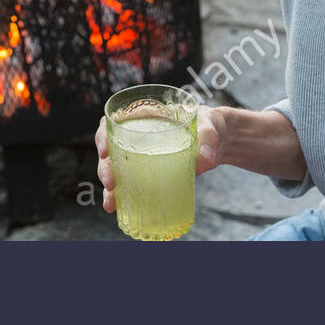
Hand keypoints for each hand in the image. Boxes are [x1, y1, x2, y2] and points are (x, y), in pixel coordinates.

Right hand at [95, 105, 224, 213]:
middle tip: (111, 183)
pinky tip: (117, 207)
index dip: (104, 134)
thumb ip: (209, 137)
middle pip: (111, 148)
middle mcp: (140, 136)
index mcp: (149, 117)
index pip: (116, 120)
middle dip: (105, 166)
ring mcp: (144, 155)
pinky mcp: (151, 172)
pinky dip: (122, 195)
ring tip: (111, 202)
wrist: (221, 143)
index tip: (104, 151)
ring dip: (109, 185)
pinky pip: (130, 182)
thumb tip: (206, 157)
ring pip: (116, 167)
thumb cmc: (211, 125)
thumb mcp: (211, 126)